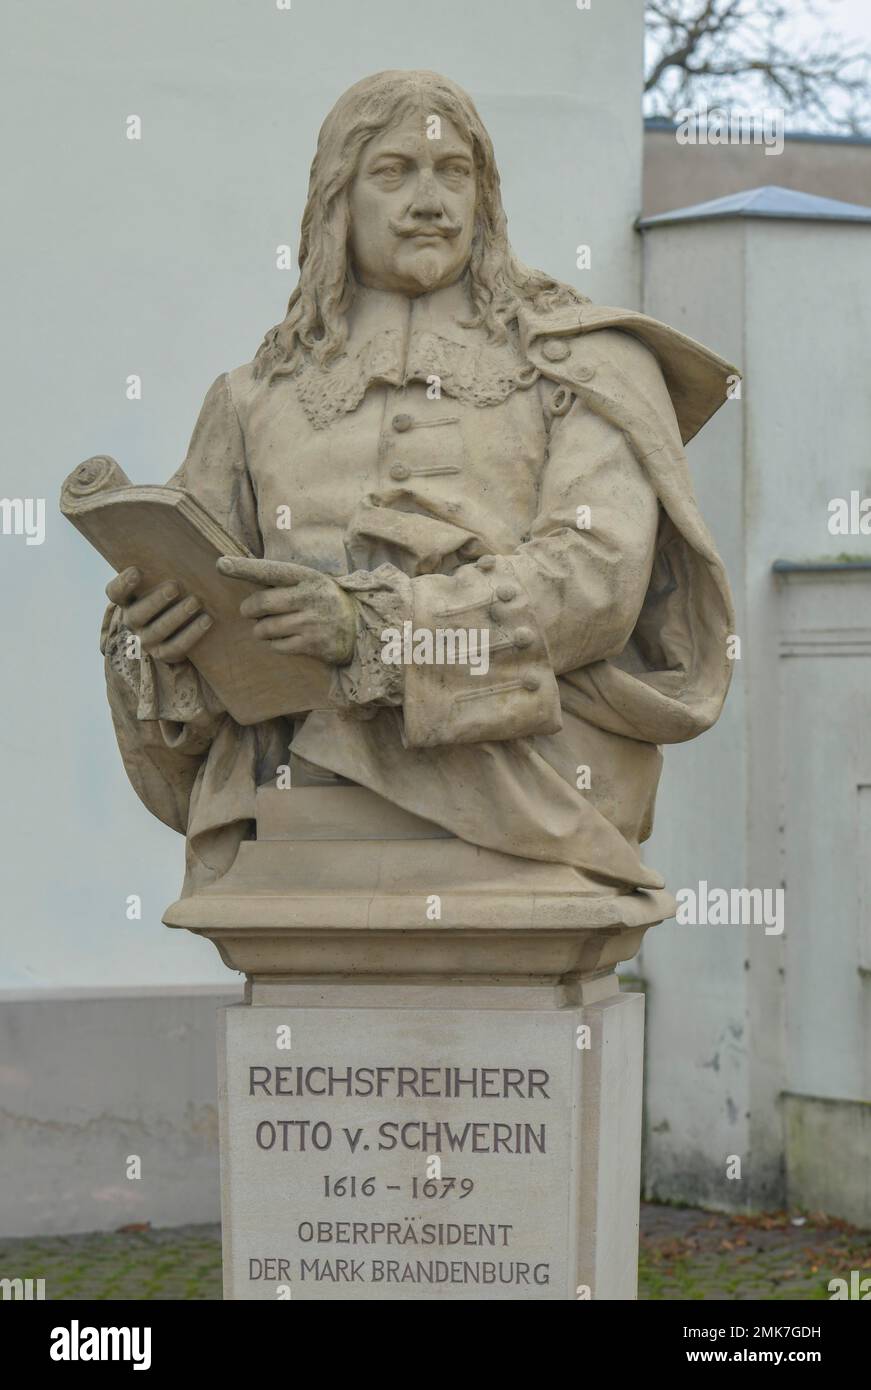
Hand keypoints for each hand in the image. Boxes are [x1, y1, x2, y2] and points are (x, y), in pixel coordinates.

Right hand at [106, 567, 212, 663]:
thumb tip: (180, 543)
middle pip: (137, 614)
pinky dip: (192, 634)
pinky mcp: (164, 653)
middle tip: (174, 587)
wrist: (182, 626)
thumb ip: (163, 568)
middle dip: (156, 601)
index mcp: (127, 600)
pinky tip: (207, 620)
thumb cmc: (172, 593)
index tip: (137, 570)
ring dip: (177, 616)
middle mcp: (132, 621)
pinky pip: (176, 647)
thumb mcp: (162, 580)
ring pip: (157, 631)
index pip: (115, 592)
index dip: (123, 583)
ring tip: (195, 602)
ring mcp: (146, 640)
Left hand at [217, 557, 356, 665]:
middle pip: (261, 603)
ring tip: (268, 626)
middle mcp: (309, 597)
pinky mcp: (312, 644)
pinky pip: (277, 645)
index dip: (243, 568)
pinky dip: (273, 643)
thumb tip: (243, 577)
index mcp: (307, 576)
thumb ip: (283, 582)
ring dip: (260, 629)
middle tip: (249, 611)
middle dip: (249, 609)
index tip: (220, 564)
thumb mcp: (311, 582)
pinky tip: (281, 639)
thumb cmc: (325, 601)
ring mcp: (311, 622)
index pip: (269, 571)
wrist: (360, 627)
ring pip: (266, 628)